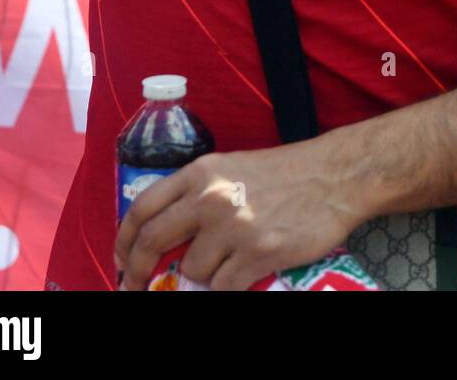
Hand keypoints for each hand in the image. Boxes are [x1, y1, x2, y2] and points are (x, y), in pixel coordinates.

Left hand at [114, 140, 366, 290]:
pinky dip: (229, 285)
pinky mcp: (257, 253)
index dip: (124, 240)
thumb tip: (165, 234)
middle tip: (137, 287)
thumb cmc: (287, 173)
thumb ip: (198, 194)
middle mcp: (211, 198)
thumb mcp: (233, 168)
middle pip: (152, 243)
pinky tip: (245, 271)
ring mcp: (233, 227)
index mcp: (202, 173)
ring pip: (192, 271)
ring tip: (228, 262)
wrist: (335, 176)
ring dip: (204, 274)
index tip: (122, 260)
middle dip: (137, 272)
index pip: (143, 208)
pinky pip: (223, 287)